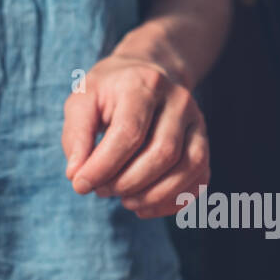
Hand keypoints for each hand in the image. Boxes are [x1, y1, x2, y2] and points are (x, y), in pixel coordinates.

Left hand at [61, 54, 209, 218]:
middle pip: (163, 153)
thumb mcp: (83, 101)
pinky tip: (145, 206)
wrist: (146, 74)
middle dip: (129, 183)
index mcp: (145, 84)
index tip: (81, 185)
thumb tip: (77, 175)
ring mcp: (197, 122)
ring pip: (188, 168)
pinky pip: (200, 178)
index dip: (104, 166)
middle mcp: (179, 100)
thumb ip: (77, 136)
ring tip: (125, 200)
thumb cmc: (109, 92)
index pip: (129, 133)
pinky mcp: (203, 143)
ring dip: (154, 196)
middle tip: (103, 191)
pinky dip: (173, 201)